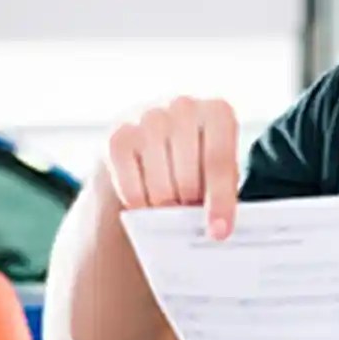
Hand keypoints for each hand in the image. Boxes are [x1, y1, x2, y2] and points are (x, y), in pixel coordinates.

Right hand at [104, 96, 240, 239]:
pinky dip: (140, 204)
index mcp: (218, 111)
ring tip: (171, 201)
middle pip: (187, 180)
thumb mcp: (217, 167)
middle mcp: (184, 106)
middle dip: (190, 206)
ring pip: (160, 189)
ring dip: (166, 207)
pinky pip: (131, 190)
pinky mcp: (118, 135)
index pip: (219, 163)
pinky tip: (147, 197)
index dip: (220, 202)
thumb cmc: (196, 158)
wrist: (152, 137)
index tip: (219, 233)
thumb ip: (219, 191)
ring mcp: (148, 116)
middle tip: (189, 211)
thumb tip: (213, 228)